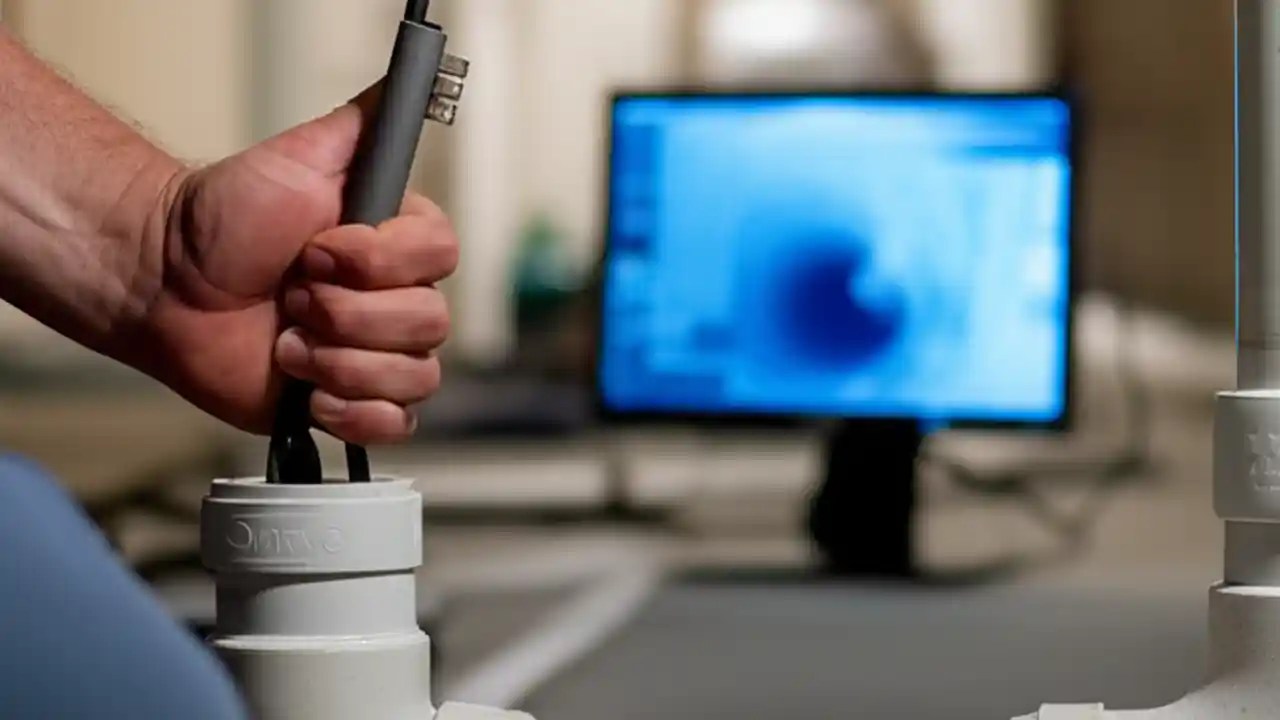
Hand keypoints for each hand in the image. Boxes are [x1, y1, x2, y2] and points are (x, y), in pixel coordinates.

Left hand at [137, 91, 456, 443]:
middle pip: (430, 324)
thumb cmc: (221, 218)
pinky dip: (356, 413)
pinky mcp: (348, 403)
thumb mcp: (299, 156)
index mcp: (395, 246)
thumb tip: (406, 89)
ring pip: (414, 377)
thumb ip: (363, 126)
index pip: (441, 258)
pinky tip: (311, 392)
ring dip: (340, 363)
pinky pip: (395, 425)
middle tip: (290, 295)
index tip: (318, 250)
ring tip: (286, 343)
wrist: (164, 282)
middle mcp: (395, 300)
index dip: (379, 263)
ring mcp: (374, 356)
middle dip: (347, 315)